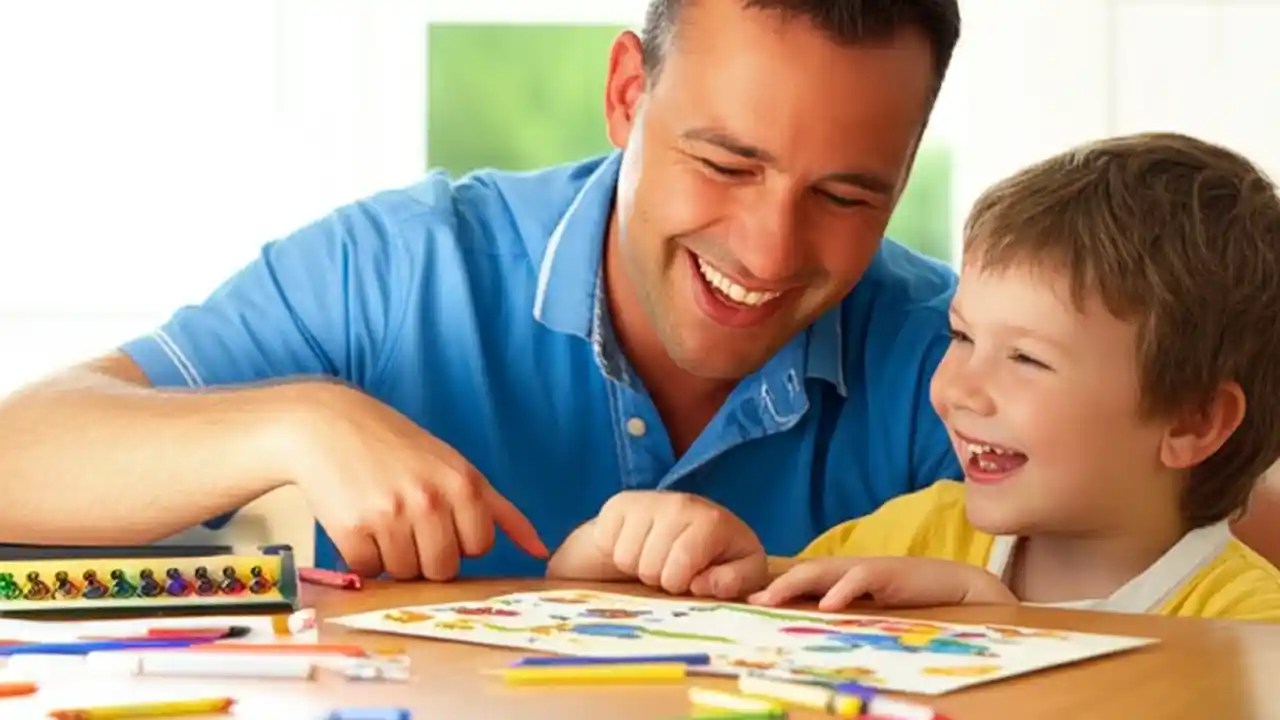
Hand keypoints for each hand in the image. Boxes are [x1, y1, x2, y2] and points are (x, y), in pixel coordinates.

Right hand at [277, 381, 546, 580]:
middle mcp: (430, 500)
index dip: (459, 539)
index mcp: (464, 484)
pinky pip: (368, 571)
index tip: (439, 517)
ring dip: (392, 556)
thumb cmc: (399, 449)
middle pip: (444, 569)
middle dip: (427, 555)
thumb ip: (499, 510)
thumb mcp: (456, 468)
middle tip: (407, 521)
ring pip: (405, 574)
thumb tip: (540, 550)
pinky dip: (362, 557)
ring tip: (381, 518)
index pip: (479, 548)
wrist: (328, 426)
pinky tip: (358, 524)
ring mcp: (390, 515)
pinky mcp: (352, 530)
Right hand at [589, 490, 767, 597]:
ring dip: (637, 568)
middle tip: (670, 569)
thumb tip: (702, 583)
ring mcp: (646, 500)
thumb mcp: (741, 573)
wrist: (681, 530)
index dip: (679, 583)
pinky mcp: (618, 503)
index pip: (679, 569)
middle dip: (658, 578)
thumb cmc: (716, 558)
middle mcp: (679, 503)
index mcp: (712, 520)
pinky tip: (637, 546)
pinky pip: (605, 544)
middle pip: (650, 566)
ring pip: (625, 557)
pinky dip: (617, 553)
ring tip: (654, 558)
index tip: (690, 579)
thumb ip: (734, 582)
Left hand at [748, 556, 1015, 610]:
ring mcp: (868, 569)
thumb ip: (844, 612)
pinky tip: (826, 604)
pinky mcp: (889, 572)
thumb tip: (813, 628)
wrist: (956, 586)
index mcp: (842, 579)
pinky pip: (861, 578)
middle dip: (775, 586)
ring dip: (795, 584)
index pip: (802, 580)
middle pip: (804, 573)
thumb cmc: (911, 601)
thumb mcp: (870, 609)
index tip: (746, 604)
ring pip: (823, 571)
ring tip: (771, 598)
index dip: (775, 589)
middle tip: (749, 601)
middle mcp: (849, 570)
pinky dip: (842, 590)